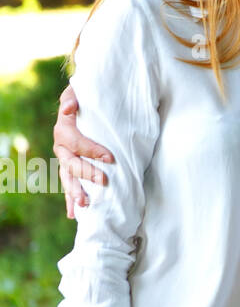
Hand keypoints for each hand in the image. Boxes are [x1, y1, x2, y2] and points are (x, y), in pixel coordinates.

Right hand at [53, 84, 113, 217]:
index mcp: (64, 130)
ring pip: (68, 178)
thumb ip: (73, 98)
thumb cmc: (85, 99)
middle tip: (103, 182)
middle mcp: (62, 147)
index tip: (110, 158)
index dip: (92, 151)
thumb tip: (68, 108)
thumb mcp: (79, 93)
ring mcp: (65, 159)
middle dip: (86, 174)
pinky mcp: (71, 167)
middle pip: (72, 164)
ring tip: (84, 205)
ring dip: (74, 192)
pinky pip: (69, 183)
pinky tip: (74, 213)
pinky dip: (70, 198)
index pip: (77, 143)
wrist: (83, 104)